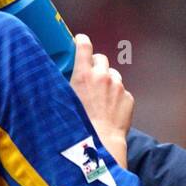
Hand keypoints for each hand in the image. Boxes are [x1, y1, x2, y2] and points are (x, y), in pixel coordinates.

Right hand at [69, 33, 132, 164]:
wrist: (100, 143)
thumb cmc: (77, 125)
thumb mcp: (62, 101)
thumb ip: (63, 85)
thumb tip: (57, 79)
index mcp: (83, 74)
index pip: (84, 46)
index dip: (82, 42)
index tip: (80, 42)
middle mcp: (102, 76)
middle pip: (101, 59)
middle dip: (96, 66)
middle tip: (90, 78)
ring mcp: (118, 86)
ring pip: (113, 76)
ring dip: (107, 82)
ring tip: (100, 99)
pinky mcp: (128, 98)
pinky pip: (122, 92)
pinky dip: (117, 97)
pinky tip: (110, 110)